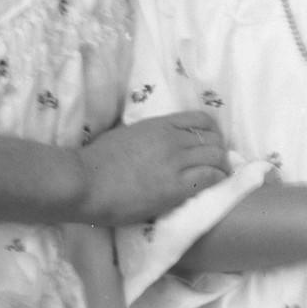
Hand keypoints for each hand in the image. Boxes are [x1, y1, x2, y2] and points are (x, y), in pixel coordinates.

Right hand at [82, 111, 228, 226]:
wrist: (86, 182)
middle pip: (213, 139)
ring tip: (216, 178)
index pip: (201, 120)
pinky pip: (210, 178)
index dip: (212, 132)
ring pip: (216, 157)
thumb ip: (147, 135)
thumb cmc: (96, 160)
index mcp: (158, 124)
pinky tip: (212, 187)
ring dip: (220, 167)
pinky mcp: (176, 187)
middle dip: (218, 152)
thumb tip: (156, 140)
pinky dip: (217, 181)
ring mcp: (175, 162)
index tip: (210, 144)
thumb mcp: (125, 134)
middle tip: (214, 165)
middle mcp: (171, 139)